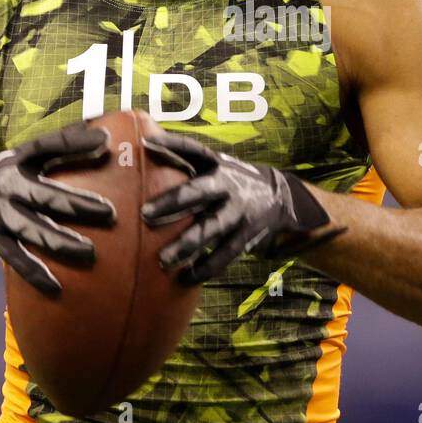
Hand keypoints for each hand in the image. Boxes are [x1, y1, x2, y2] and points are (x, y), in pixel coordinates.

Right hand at [0, 120, 116, 295]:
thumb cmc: (8, 176)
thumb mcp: (28, 156)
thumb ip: (64, 145)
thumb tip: (105, 137)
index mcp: (18, 160)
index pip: (47, 147)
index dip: (74, 143)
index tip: (105, 142)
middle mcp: (6, 185)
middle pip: (43, 194)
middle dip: (76, 204)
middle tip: (110, 213)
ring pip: (31, 229)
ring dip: (60, 242)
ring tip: (90, 253)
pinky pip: (15, 258)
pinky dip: (34, 273)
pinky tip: (56, 287)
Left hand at [140, 131, 346, 284]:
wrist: (278, 197)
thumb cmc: (230, 181)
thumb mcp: (215, 165)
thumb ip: (184, 161)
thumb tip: (142, 146)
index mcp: (217, 164)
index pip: (193, 150)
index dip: (172, 144)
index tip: (146, 143)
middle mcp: (228, 185)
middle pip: (199, 192)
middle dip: (172, 202)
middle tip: (145, 214)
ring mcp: (239, 212)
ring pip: (211, 228)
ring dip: (187, 244)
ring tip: (163, 260)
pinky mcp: (246, 236)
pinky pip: (224, 255)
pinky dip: (205, 268)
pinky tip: (184, 278)